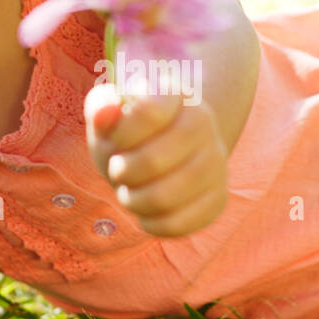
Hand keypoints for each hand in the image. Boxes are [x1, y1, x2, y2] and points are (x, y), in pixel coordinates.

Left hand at [85, 80, 229, 237]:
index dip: (121, 133)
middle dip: (122, 171)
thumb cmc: (131, 134)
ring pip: (164, 197)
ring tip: (129, 191)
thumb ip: (101, 107)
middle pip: (152, 161)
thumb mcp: (110, 116)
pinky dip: (151, 222)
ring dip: (133, 199)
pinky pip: (178, 223)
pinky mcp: (218, 198)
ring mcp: (216, 162)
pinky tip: (147, 210)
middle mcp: (203, 123)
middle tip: (118, 169)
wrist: (170, 153)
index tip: (116, 139)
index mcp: (176, 95)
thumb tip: (106, 112)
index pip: (148, 111)